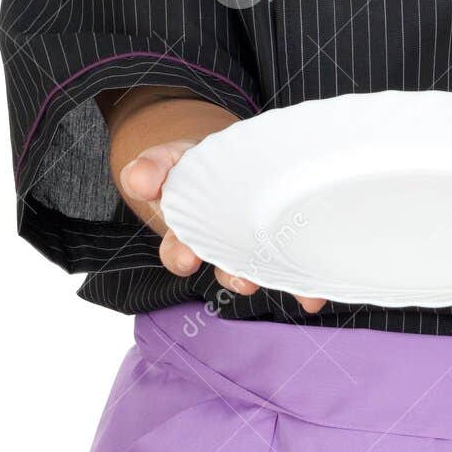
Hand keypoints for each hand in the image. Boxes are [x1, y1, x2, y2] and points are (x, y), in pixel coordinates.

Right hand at [119, 137, 327, 313]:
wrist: (239, 159)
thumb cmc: (203, 163)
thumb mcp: (173, 156)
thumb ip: (154, 166)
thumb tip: (137, 180)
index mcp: (190, 228)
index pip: (177, 247)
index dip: (180, 255)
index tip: (188, 259)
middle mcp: (220, 246)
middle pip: (226, 269)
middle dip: (228, 275)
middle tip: (242, 280)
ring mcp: (252, 248)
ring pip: (255, 273)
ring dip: (268, 281)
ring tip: (280, 281)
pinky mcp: (282, 249)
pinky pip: (290, 270)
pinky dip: (303, 286)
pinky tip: (313, 294)